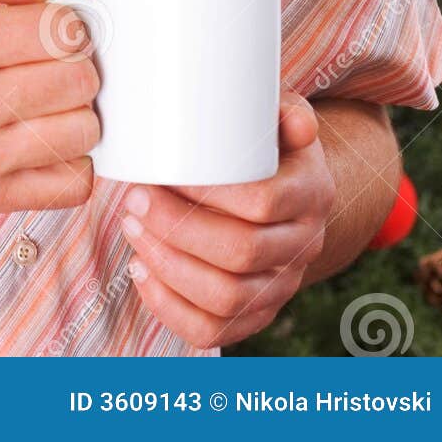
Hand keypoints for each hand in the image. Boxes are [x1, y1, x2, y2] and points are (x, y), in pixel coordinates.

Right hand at [0, 0, 99, 213]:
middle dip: (75, 63)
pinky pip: (71, 185)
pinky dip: (74, 162)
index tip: (49, 29)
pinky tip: (49, 140)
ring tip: (49, 101)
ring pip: (83, 132)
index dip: (65, 22)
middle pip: (79, 80)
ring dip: (77, 112)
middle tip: (51, 63)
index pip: (59, 31)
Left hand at [121, 89, 335, 348]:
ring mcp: (281, 284)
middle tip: (133, 200)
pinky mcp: (257, 313)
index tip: (162, 174)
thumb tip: (294, 120)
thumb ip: (286, 110)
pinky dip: (170, 308)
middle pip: (241, 253)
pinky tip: (141, 272)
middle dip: (176, 229)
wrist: (289, 190)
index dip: (209, 194)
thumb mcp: (278, 115)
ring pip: (226, 297)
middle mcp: (302, 244)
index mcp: (310, 192)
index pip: (263, 202)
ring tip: (131, 230)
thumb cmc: (269, 143)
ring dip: (168, 267)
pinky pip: (214, 331)